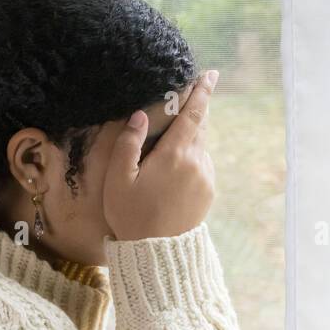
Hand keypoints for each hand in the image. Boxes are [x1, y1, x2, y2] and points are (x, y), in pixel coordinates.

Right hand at [103, 69, 217, 240]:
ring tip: (169, 146)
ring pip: (200, 147)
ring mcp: (205, 178)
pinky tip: (173, 171)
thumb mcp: (119, 180)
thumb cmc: (132, 216)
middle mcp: (196, 163)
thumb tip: (140, 115)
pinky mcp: (208, 193)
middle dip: (195, 111)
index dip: (202, 92)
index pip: (193, 114)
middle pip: (200, 127)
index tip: (210, 74)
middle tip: (187, 98)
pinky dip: (191, 159)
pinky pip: (201, 166)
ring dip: (189, 139)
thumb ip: (129, 144)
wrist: (157, 255)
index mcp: (175, 155)